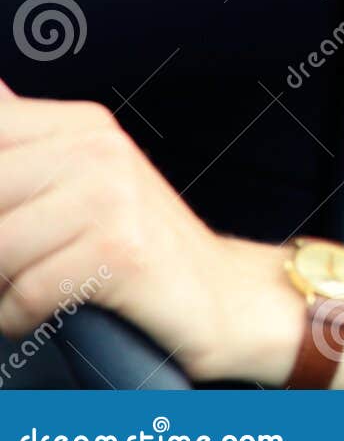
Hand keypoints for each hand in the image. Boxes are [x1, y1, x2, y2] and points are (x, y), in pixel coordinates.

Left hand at [0, 80, 343, 386]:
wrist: (225, 294)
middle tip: (20, 261)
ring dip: (3, 287)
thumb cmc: (142, 248)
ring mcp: (111, 194)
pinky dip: (23, 315)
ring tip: (35, 288)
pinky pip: (26, 292)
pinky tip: (53, 308)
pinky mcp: (120, 249)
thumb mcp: (80, 184)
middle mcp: (97, 147)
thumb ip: (26, 152)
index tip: (14, 217)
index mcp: (82, 124)